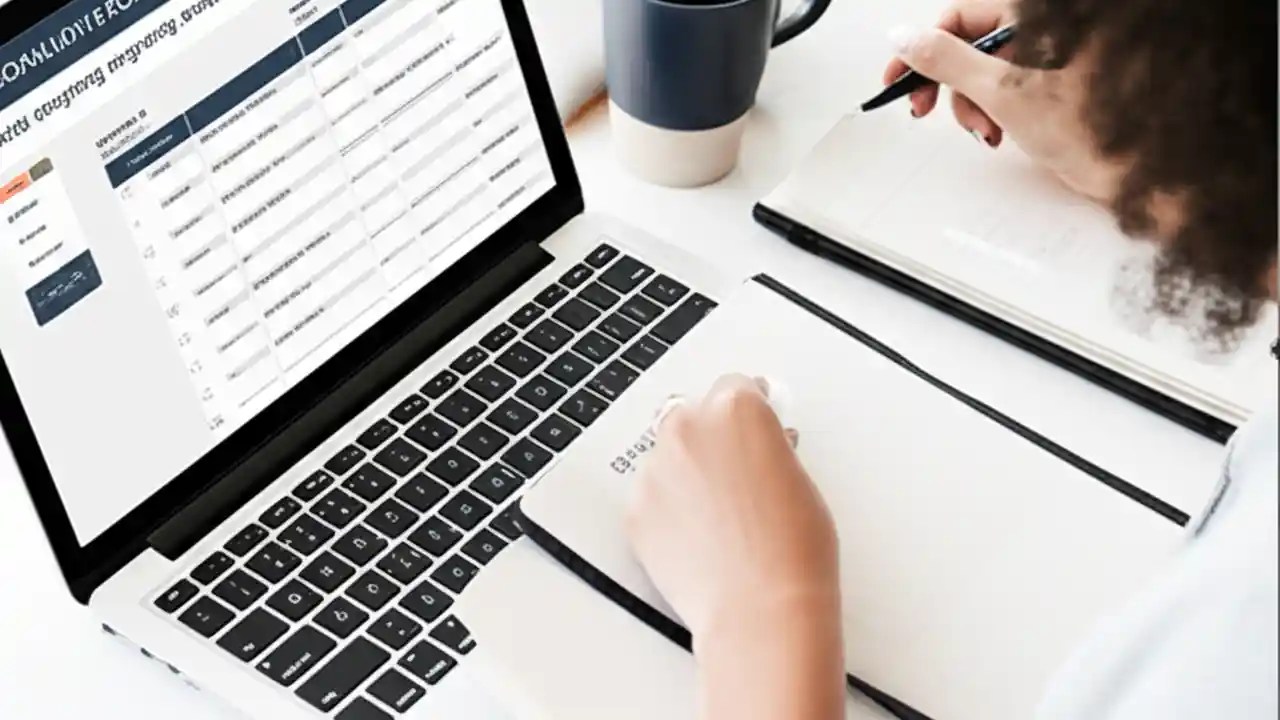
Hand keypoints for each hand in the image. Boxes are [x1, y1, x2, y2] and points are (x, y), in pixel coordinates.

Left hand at [625, 374, 839, 646]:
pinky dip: (668, 510)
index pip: (735, 386)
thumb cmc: (793, 551)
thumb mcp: (801, 479)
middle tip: (736, 474)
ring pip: (668, 456)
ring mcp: (656, 469)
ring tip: (719, 516)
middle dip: (711, 438)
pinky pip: (652, 497)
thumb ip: (770, 448)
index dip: (748, 408)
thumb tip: (761, 447)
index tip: (750, 422)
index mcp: (736, 410)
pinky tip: (698, 536)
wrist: (760, 609)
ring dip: (686, 473)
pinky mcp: (636, 509)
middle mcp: (689, 429)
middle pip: (693, 414)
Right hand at [881, 0, 1123, 201]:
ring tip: (984, 129)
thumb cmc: (1095, 130)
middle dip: (949, 82)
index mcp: (1036, 15)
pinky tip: (1000, 129)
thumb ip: (948, 60)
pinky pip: (1005, 83)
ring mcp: (1050, 51)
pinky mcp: (1053, 77)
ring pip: (984, 67)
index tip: (900, 76)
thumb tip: (906, 38)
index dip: (924, 48)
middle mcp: (1045, 26)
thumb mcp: (1003, 92)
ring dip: (971, 102)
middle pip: (970, 41)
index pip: (960, 16)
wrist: (1137, 172)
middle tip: (925, 109)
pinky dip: (993, 108)